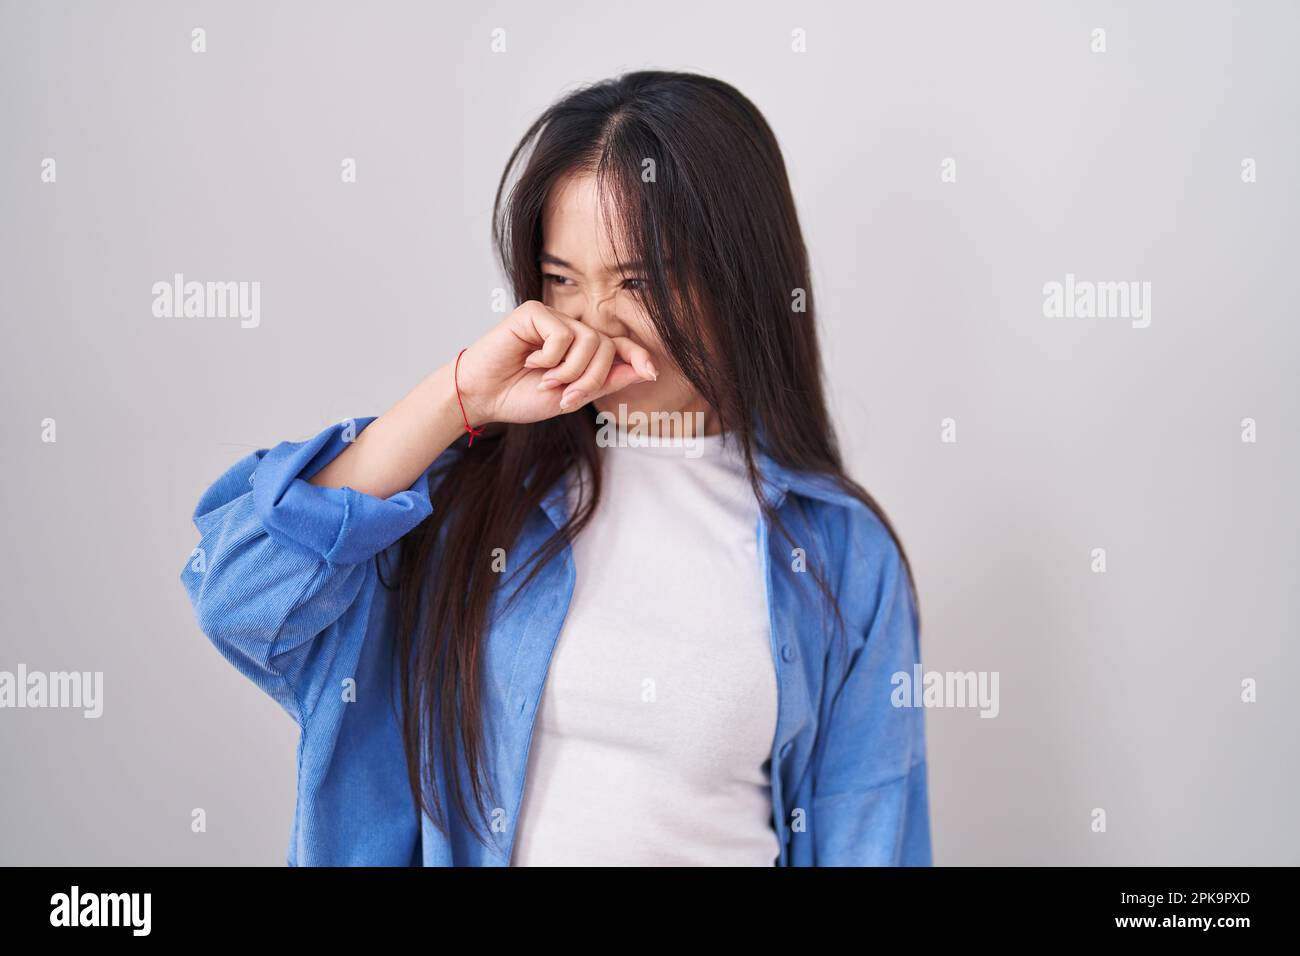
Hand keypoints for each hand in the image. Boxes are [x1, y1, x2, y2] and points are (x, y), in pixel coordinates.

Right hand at [453, 300, 657, 425]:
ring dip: (571, 371)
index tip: (652, 373)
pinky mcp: (534, 312)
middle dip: (592, 378)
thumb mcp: (570, 397)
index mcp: (580, 351)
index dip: (638, 356)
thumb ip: (604, 382)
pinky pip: (562, 334)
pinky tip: (528, 362)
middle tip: (567, 397)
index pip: (618, 346)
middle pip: (607, 346)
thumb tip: (643, 370)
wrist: (482, 397)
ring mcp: (553, 319)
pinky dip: (550, 357)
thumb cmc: (519, 397)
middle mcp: (570, 331)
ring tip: (546, 382)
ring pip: (589, 340)